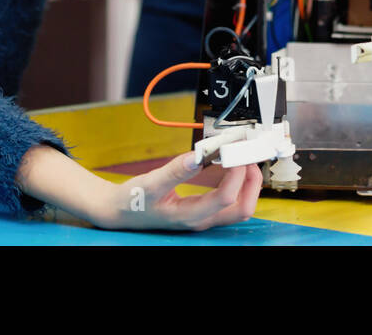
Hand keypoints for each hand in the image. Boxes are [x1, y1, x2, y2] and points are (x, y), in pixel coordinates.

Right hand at [92, 152, 261, 230]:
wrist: (120, 212)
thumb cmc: (132, 200)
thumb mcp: (149, 183)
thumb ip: (174, 171)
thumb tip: (197, 157)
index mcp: (189, 216)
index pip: (226, 198)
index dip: (236, 173)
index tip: (235, 151)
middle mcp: (201, 220)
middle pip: (242, 208)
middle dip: (252, 181)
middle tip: (247, 155)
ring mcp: (204, 217)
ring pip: (240, 206)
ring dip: (248, 182)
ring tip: (242, 157)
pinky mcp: (203, 210)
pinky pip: (230, 200)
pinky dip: (238, 182)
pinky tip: (231, 165)